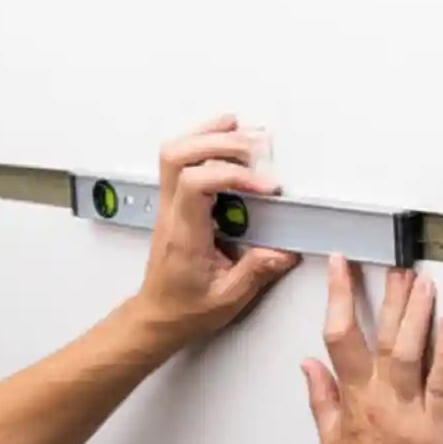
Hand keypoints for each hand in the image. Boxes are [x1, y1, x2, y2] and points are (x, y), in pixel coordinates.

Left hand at [133, 114, 299, 344]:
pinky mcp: (176, 203)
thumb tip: (283, 250)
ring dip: (206, 134)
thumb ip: (257, 270)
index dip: (233, 174)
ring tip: (239, 128)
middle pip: (179, 155)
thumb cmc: (185, 308)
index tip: (265, 187)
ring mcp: (170, 205)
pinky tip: (223, 138)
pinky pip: (179, 161)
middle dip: (220, 142)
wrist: (158, 315)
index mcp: (184, 234)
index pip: (196, 183)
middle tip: (257, 148)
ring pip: (174, 152)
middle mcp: (171, 213)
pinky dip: (201, 142)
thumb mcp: (228, 298)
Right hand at [300, 255, 442, 443]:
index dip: (338, 296)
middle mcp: (378, 398)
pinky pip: (441, 382)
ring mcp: (407, 410)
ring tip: (423, 283)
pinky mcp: (435, 424)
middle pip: (380, 336)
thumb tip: (307, 363)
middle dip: (388, 296)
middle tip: (395, 264)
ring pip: (409, 352)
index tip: (341, 266)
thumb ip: (321, 396)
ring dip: (417, 314)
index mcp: (352, 398)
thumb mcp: (330, 438)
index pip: (338, 335)